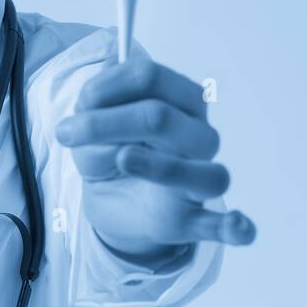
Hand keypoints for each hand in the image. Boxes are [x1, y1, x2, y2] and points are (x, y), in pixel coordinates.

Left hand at [54, 54, 255, 264]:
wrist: (112, 200)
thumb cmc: (109, 152)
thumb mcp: (92, 128)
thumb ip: (93, 110)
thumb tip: (90, 105)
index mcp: (179, 102)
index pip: (149, 78)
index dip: (109, 85)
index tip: (80, 102)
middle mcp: (197, 137)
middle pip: (162, 118)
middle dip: (110, 121)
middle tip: (68, 133)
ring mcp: (198, 180)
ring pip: (203, 172)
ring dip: (160, 167)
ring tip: (122, 159)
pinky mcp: (192, 220)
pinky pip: (222, 226)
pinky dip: (235, 228)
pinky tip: (238, 227)